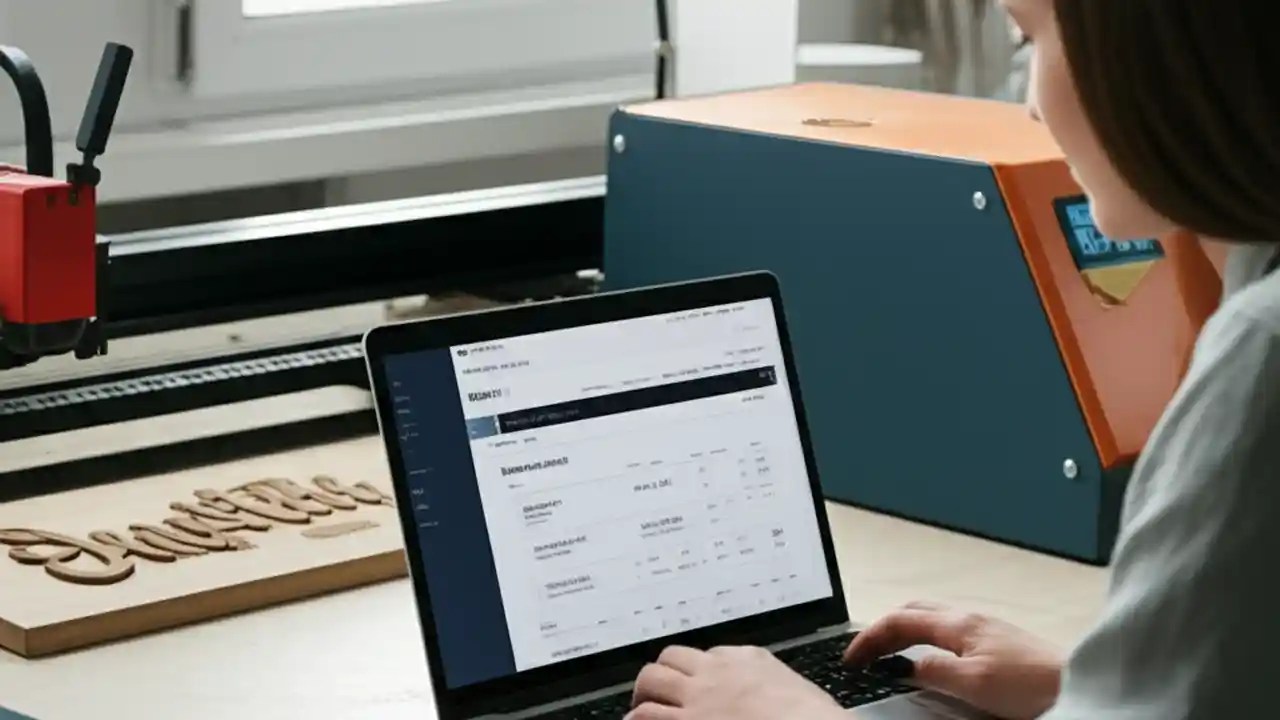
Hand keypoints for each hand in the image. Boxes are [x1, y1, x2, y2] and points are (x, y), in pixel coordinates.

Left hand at [628, 644, 845, 719]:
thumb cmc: (813, 718)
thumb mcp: (794, 690)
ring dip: (645, 695)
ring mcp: (698, 696)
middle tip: (661, 695)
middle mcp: (717, 671)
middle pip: (673, 658)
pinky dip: (637, 719)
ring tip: (643, 710)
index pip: (711, 656)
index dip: (701, 673)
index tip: (700, 688)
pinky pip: (645, 714)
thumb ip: (772, 687)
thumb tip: (768, 700)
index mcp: (749, 660)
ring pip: (651, 679)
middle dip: (664, 675)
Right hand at [843, 601, 1063, 719]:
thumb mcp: (973, 684)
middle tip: (863, 654)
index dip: (869, 638)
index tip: (851, 659)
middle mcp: (968, 619)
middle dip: (881, 628)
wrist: (1079, 685)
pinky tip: (926, 658)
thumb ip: (933, 671)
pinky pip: (945, 631)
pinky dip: (921, 639)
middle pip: (912, 611)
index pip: (899, 621)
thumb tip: (904, 666)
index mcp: (957, 624)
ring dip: (901, 632)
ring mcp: (983, 627)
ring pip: (928, 618)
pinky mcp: (995, 641)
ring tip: (886, 655)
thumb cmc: (1030, 685)